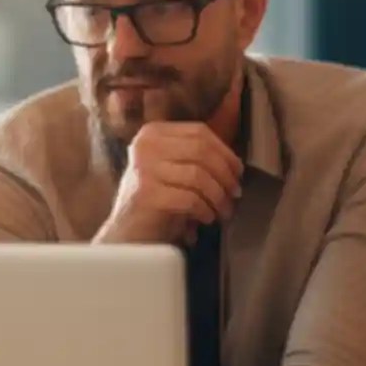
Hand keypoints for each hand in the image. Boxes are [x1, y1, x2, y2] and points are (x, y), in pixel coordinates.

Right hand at [95, 122, 243, 245]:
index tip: (238, 172)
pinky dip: (205, 210)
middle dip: (225, 174)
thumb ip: (198, 153)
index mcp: (152, 133)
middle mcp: (145, 146)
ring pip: (199, 175)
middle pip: (202, 150)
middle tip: (235, 193)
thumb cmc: (156, 200)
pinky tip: (206, 218)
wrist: (127, 233)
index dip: (225, 152)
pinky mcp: (147, 194)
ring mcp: (143, 169)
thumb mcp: (175, 167)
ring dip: (219, 196)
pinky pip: (190, 198)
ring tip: (223, 210)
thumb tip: (235, 146)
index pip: (199, 132)